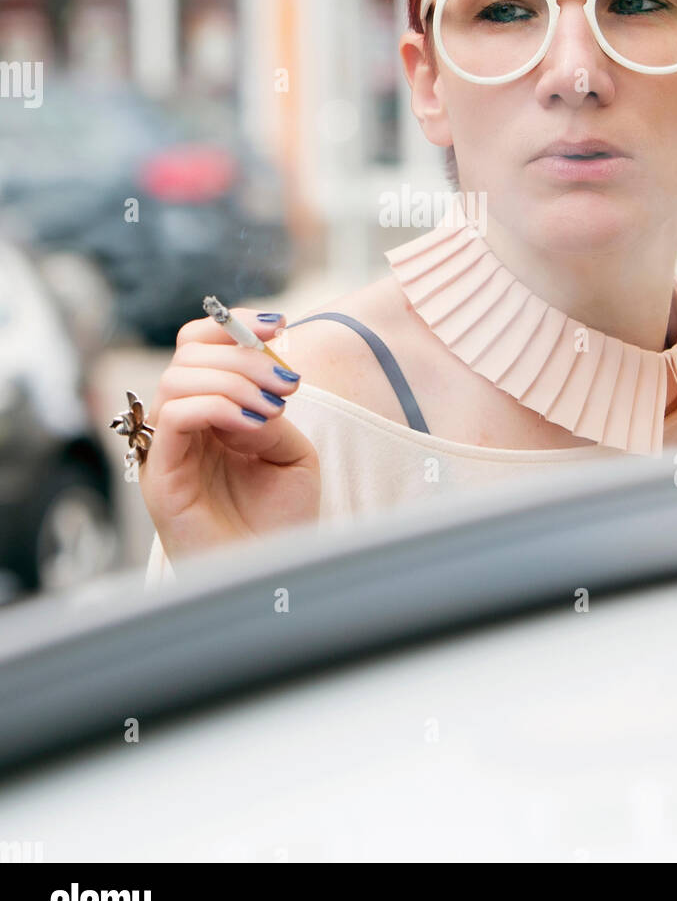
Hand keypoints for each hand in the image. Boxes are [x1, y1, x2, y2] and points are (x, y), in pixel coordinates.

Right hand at [139, 310, 319, 562]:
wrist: (271, 576)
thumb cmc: (279, 519)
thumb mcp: (292, 451)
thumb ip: (270, 410)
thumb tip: (252, 390)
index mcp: (209, 410)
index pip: (199, 345)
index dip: (232, 325)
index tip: (279, 324)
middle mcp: (182, 424)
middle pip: (189, 354)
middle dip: (244, 354)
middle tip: (287, 381)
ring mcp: (167, 448)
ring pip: (178, 378)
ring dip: (234, 378)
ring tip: (275, 404)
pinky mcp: (160, 475)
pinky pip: (174, 416)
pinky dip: (215, 406)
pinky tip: (252, 422)